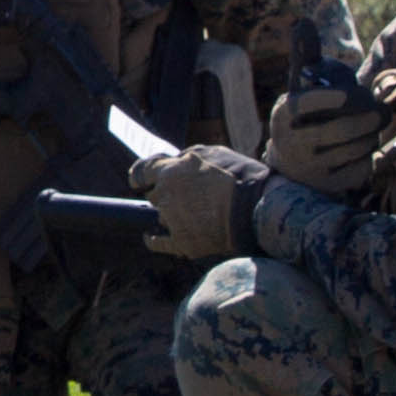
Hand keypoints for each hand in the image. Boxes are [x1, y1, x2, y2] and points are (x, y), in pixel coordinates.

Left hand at [133, 141, 276, 263]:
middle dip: (167, 193)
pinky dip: (153, 240)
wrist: (258, 209)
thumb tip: (175, 160)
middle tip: (190, 195)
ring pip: (162, 216)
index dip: (140, 175)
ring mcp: (172, 221)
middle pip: (155, 195)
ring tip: (196, 213)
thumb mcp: (214, 153)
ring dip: (171, 214)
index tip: (137, 180)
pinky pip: (158, 243)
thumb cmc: (240, 176)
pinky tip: (150, 237)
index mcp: (170, 171)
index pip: (142, 171)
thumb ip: (188, 156)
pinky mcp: (182, 242)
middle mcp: (165, 196)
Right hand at [265, 84, 381, 197]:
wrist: (290, 161)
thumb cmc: (306, 117)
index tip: (350, 93)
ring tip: (375, 125)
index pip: (307, 104)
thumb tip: (357, 50)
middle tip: (383, 110)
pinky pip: (365, 168)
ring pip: (355, 149)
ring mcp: (311, 167)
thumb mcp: (304, 95)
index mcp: (283, 114)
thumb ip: (325, 73)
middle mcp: (292, 143)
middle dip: (369, 117)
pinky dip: (381, 154)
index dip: (330, 98)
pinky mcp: (329, 184)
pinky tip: (390, 142)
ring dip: (373, 134)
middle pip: (341, 129)